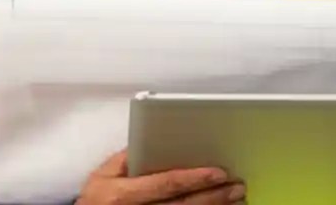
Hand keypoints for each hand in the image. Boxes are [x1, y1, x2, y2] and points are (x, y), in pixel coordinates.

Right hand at [75, 149, 245, 203]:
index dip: (195, 178)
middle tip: (237, 186)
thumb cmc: (98, 196)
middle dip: (213, 196)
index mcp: (121, 195)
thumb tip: (163, 138)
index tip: (219, 172)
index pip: (165, 184)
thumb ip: (132, 156)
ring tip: (236, 200)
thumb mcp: (105, 173)